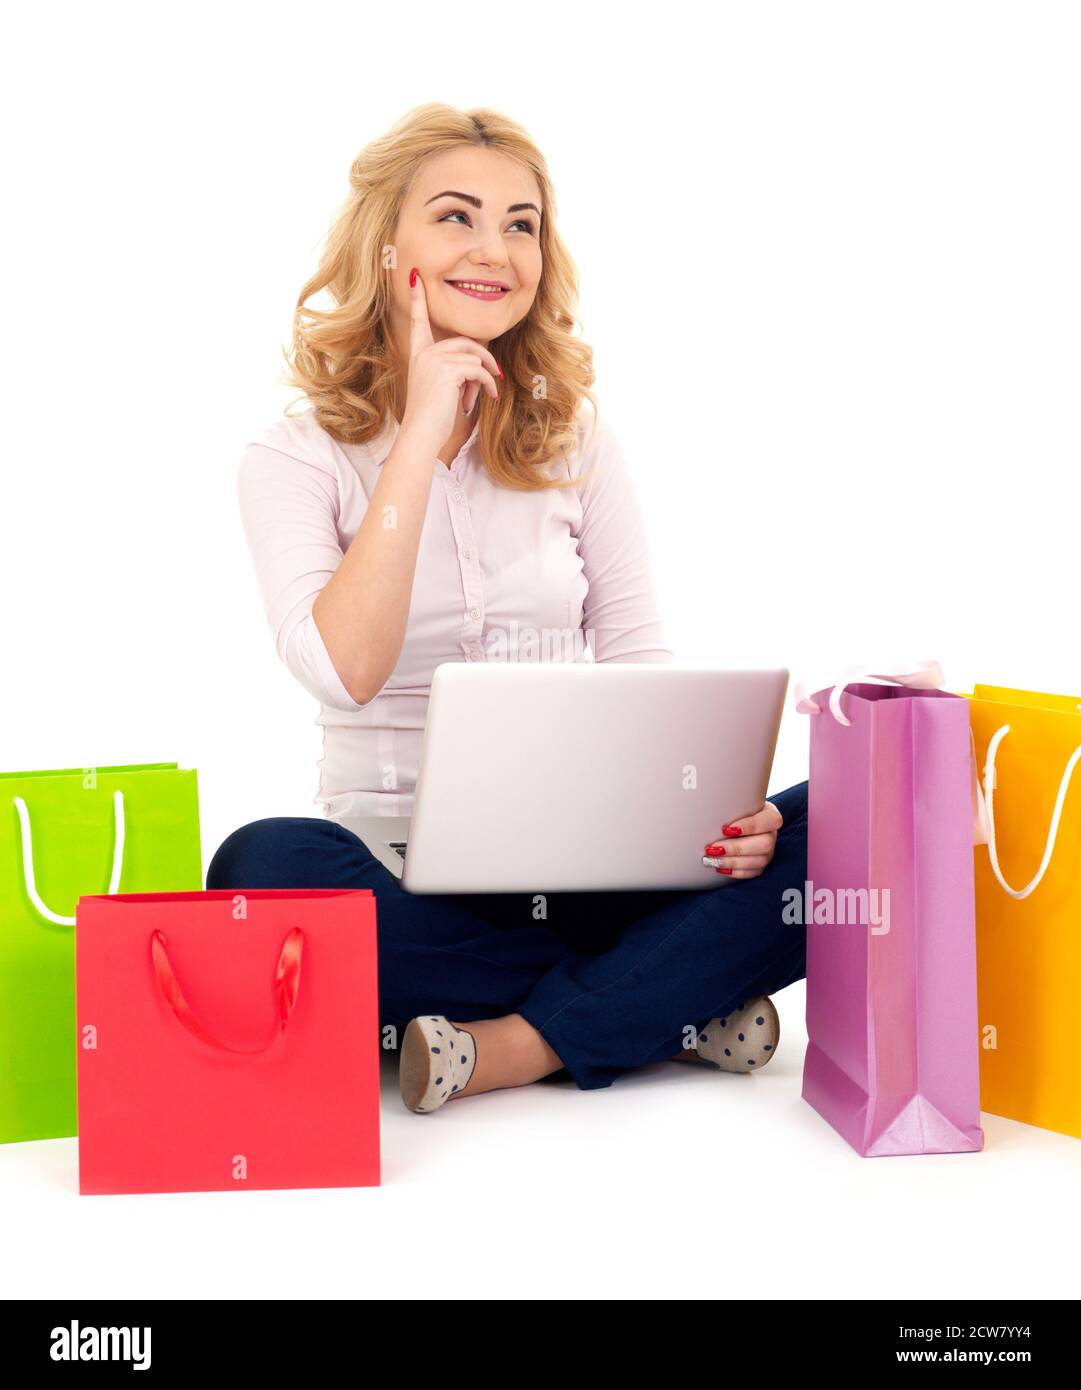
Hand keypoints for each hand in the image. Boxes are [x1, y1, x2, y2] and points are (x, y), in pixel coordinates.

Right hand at [399, 268, 502, 450]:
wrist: (421, 435)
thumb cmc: (432, 419)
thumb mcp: (441, 390)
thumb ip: (454, 371)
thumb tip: (480, 370)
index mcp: (418, 355)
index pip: (418, 322)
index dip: (419, 299)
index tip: (415, 276)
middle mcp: (424, 353)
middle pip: (464, 342)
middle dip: (484, 358)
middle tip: (496, 376)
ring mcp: (434, 360)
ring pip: (473, 356)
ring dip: (486, 377)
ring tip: (487, 394)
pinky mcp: (446, 371)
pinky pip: (478, 370)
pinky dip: (488, 383)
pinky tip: (489, 397)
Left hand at [702, 801, 783, 878]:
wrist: (731, 820)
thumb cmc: (732, 809)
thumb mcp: (733, 802)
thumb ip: (729, 804)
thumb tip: (708, 806)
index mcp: (770, 814)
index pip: (770, 821)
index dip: (749, 826)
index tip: (725, 829)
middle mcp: (772, 833)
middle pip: (765, 844)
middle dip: (736, 848)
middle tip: (713, 848)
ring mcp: (769, 851)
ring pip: (759, 861)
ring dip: (733, 862)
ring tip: (712, 859)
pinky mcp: (761, 864)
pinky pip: (753, 872)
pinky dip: (735, 872)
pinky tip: (720, 868)